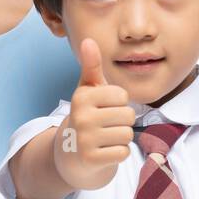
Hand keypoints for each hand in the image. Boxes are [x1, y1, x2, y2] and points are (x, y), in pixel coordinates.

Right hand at [55, 37, 136, 189]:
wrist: (70, 156)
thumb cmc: (86, 117)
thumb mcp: (87, 91)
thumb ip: (91, 66)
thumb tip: (88, 40)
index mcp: (82, 97)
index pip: (122, 96)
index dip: (119, 104)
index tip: (104, 109)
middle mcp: (81, 116)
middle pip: (128, 116)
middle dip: (122, 123)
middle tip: (106, 127)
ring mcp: (84, 139)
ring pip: (127, 135)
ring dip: (120, 139)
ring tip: (105, 139)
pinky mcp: (91, 159)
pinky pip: (123, 153)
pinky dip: (118, 154)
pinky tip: (104, 152)